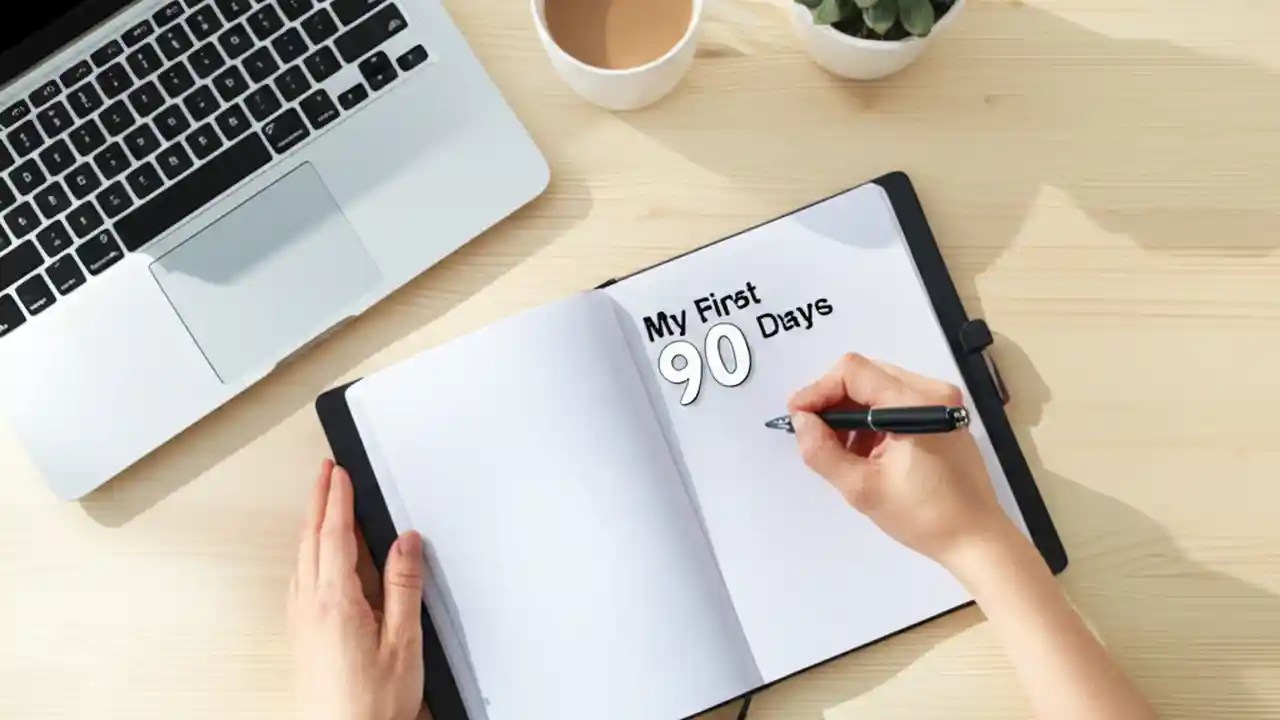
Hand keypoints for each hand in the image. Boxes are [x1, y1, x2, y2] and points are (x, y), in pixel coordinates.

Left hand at [290, 460, 425, 719]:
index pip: (335, 536)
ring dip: (310, 525)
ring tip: (320, 503)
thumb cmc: (372, 706)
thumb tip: (405, 542)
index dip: (338, 500)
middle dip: (318, 501)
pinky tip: (313, 558)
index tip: (340, 472)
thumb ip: (403, 587)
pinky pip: (299, 580)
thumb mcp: (403, 643)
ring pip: (301, 559)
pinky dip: (306, 553)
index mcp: (336, 602)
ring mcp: (301, 623)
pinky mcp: (300, 637)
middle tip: (325, 472)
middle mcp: (310, 608)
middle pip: (311, 540)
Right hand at [788, 353, 1015, 567]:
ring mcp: (940, 401)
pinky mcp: (942, 415)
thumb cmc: (925, 517)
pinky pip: (894, 402)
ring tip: (843, 452)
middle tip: (815, 436)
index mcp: (916, 404)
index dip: (818, 390)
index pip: (853, 372)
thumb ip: (823, 451)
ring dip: (852, 414)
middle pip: (865, 375)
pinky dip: (872, 421)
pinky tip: (867, 453)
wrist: (976, 539)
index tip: (798, 418)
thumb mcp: (863, 489)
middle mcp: (932, 392)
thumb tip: (801, 422)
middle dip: (833, 403)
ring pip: (877, 388)